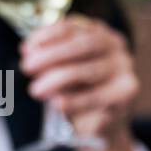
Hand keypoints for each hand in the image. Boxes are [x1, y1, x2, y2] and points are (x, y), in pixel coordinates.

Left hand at [19, 14, 139, 150]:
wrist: (102, 123)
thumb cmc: (79, 90)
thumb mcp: (64, 69)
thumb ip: (50, 59)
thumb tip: (29, 55)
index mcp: (99, 33)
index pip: (71, 27)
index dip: (46, 36)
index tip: (25, 49)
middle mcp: (116, 48)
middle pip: (83, 45)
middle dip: (51, 55)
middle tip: (27, 67)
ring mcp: (124, 70)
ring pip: (89, 71)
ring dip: (58, 79)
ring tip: (36, 90)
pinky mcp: (125, 96)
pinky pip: (97, 97)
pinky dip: (75, 101)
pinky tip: (58, 103)